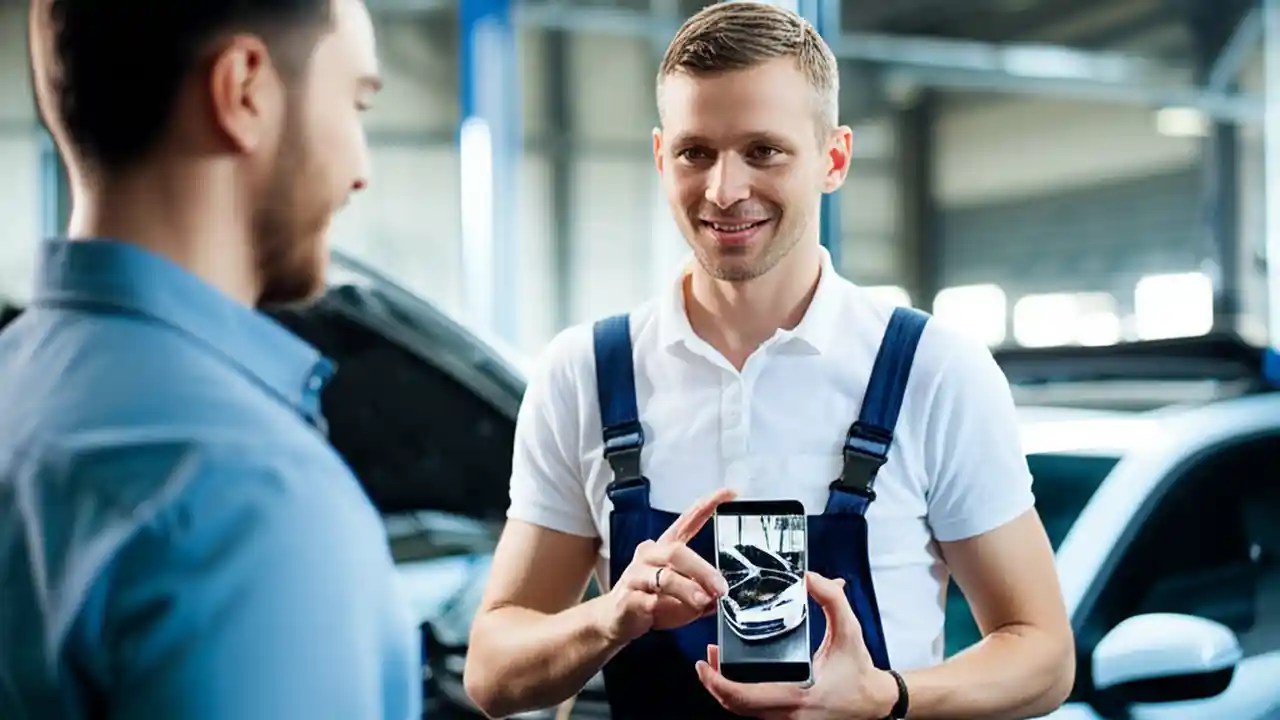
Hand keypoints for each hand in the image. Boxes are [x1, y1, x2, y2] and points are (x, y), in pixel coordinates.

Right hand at [595, 488, 735, 644]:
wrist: (615, 619)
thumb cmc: (651, 599)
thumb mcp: (683, 595)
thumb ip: (702, 592)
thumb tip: (717, 597)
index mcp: (665, 548)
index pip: (687, 521)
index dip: (708, 506)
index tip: (729, 493)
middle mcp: (649, 555)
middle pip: (677, 552)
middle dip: (703, 570)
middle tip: (720, 588)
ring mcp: (636, 575)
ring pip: (665, 577)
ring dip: (688, 589)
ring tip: (703, 601)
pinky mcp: (628, 597)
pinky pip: (650, 601)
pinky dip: (665, 608)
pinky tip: (668, 613)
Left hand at [694, 572, 899, 719]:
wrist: (873, 700)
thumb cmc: (858, 668)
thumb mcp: (849, 629)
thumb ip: (831, 600)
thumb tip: (809, 576)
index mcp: (797, 695)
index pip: (745, 697)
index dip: (717, 682)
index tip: (704, 663)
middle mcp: (787, 714)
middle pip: (736, 707)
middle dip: (713, 684)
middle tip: (704, 659)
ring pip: (743, 712)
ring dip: (724, 690)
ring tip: (715, 663)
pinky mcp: (787, 719)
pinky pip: (754, 711)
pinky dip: (739, 696)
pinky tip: (734, 675)